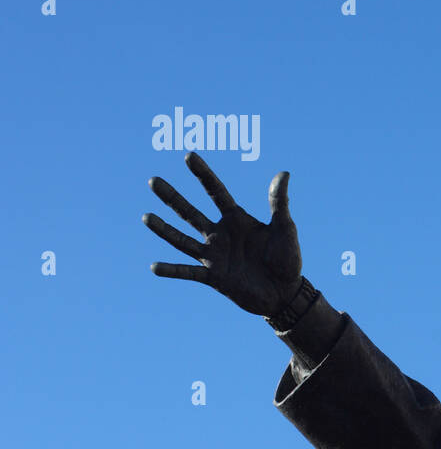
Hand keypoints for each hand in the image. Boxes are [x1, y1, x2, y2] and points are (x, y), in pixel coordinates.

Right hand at [144, 152, 302, 316]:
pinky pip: (189, 272)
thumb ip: (279, 202)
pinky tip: (154, 267)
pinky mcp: (213, 277)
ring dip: (164, 229)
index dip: (203, 174)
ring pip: (182, 240)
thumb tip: (284, 172)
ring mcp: (214, 256)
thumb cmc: (287, 259)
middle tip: (153, 180)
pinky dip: (172, 270)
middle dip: (172, 198)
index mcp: (236, 219)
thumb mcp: (285, 228)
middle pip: (190, 212)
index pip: (216, 192)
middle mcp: (220, 234)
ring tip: (145, 217)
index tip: (189, 155)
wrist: (285, 293)